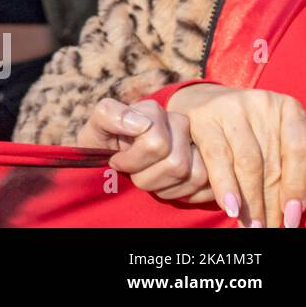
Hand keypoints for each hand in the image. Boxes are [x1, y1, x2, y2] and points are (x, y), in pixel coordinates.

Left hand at [78, 98, 211, 202]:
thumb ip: (108, 116)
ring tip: (148, 180)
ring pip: (195, 176)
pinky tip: (165, 187)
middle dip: (147, 178)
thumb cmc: (103, 144)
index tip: (116, 160)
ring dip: (165, 189)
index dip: (132, 161)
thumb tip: (142, 124)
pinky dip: (183, 195)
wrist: (112, 159)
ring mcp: (198, 143)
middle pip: (176, 164)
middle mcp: (180, 122)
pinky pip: (207, 187)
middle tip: (133, 174)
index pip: (156, 144)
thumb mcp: (95, 128)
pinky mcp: (210, 164)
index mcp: (153, 111)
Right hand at [168, 84, 305, 227]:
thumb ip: (287, 167)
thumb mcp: (273, 139)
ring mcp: (230, 107)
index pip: (300, 150)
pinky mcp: (203, 118)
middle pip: (272, 162)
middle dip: (271, 202)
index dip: (298, 186)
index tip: (292, 216)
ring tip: (252, 225)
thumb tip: (291, 212)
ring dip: (250, 201)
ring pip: (247, 163)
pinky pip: (218, 158)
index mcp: (287, 108)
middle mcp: (261, 103)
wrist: (201, 101)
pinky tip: (231, 207)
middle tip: (270, 229)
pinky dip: (226, 186)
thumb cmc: (246, 130)